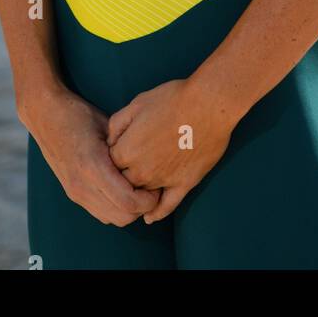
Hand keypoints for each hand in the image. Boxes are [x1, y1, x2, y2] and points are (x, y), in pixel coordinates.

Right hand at [22, 84, 162, 226]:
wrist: (45, 115)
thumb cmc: (78, 113)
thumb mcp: (107, 124)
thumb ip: (126, 146)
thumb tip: (150, 160)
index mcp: (93, 166)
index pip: (129, 201)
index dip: (149, 199)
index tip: (159, 185)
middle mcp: (82, 185)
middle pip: (123, 217)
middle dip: (142, 208)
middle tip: (153, 188)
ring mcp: (75, 192)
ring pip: (112, 219)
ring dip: (129, 210)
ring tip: (138, 188)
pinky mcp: (72, 193)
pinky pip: (100, 212)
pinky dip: (115, 207)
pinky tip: (122, 188)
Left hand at [106, 78, 234, 222]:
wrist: (207, 104)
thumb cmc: (172, 99)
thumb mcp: (137, 103)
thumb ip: (117, 124)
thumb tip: (110, 141)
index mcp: (127, 150)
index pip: (109, 164)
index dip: (115, 156)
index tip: (122, 148)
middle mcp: (141, 171)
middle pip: (123, 183)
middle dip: (123, 177)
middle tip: (131, 165)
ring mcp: (163, 180)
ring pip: (143, 195)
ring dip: (140, 191)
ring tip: (140, 186)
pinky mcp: (184, 184)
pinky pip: (166, 206)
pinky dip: (157, 214)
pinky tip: (150, 217)